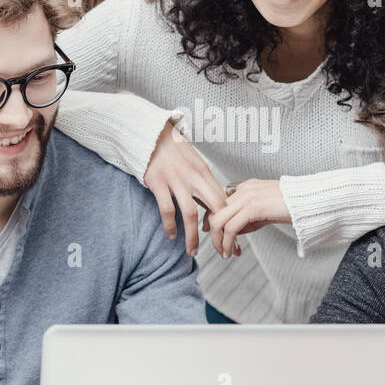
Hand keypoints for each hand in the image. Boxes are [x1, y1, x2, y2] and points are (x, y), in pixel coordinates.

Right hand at [143, 120, 227, 256]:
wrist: (150, 133)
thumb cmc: (173, 149)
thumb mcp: (194, 162)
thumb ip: (203, 182)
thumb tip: (214, 203)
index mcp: (204, 172)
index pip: (223, 200)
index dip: (229, 220)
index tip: (233, 237)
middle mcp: (193, 177)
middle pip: (214, 207)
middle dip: (220, 232)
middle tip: (222, 250)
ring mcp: (175, 180)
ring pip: (190, 213)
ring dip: (193, 236)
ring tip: (193, 252)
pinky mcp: (157, 182)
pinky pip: (167, 209)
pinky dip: (170, 225)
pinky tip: (172, 236)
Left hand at [206, 179, 290, 259]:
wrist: (308, 200)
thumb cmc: (292, 206)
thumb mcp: (264, 211)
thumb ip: (248, 218)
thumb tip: (234, 233)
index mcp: (245, 188)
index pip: (218, 204)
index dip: (212, 222)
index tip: (216, 237)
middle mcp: (243, 190)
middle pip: (214, 212)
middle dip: (213, 234)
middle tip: (219, 249)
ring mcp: (246, 197)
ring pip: (218, 220)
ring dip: (218, 241)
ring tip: (225, 253)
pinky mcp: (253, 207)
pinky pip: (231, 227)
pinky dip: (228, 242)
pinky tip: (232, 251)